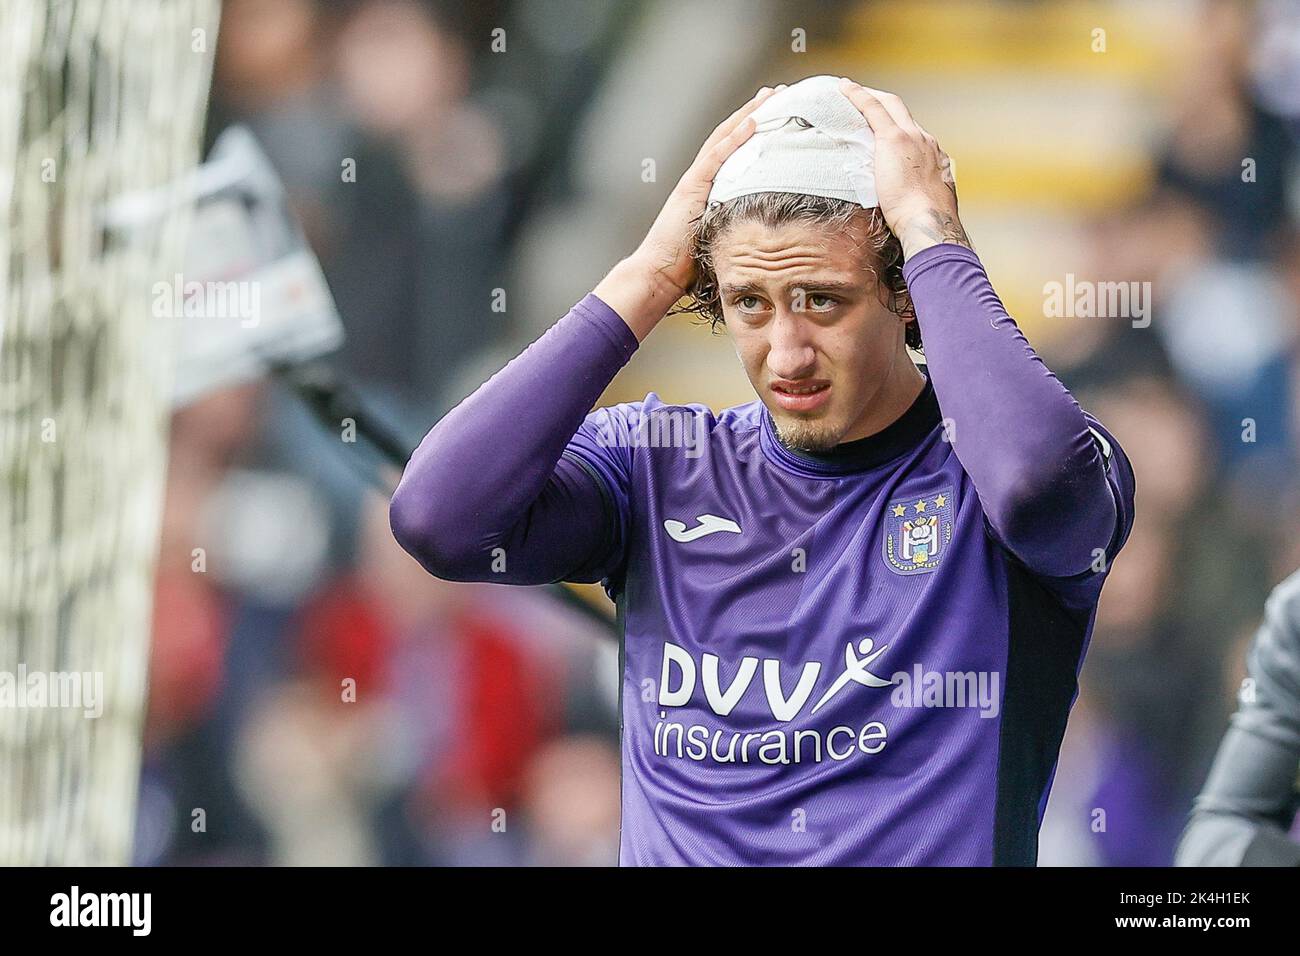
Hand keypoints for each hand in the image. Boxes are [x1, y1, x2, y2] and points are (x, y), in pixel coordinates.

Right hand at [633, 85, 781, 291]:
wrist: (658, 273)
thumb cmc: (687, 267)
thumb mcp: (719, 240)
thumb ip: (736, 228)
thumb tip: (767, 235)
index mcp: (705, 189)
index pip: (731, 151)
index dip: (750, 130)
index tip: (772, 113)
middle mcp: (699, 178)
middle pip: (729, 136)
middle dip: (753, 112)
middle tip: (777, 92)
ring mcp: (694, 181)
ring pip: (724, 138)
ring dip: (747, 115)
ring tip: (770, 96)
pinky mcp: (692, 188)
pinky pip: (717, 157)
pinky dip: (734, 138)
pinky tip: (752, 122)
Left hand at [837, 78, 968, 260]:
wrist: (928, 222)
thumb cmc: (922, 226)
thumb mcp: (919, 210)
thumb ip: (910, 204)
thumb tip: (897, 214)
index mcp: (933, 159)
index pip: (912, 135)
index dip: (896, 127)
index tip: (881, 127)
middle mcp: (925, 142)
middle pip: (902, 112)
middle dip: (883, 103)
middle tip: (863, 99)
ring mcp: (912, 137)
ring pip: (889, 105)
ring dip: (870, 96)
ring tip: (849, 92)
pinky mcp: (894, 138)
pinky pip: (873, 108)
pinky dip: (858, 96)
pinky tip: (843, 87)